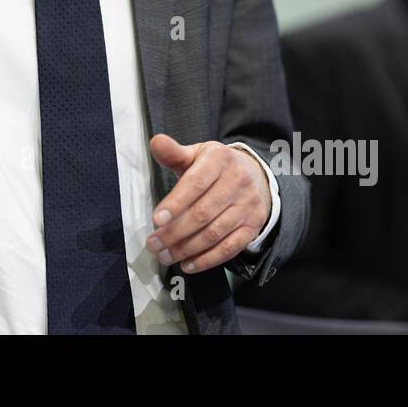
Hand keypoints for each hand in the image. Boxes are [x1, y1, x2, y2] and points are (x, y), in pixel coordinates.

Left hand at [146, 134, 270, 273]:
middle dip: (174, 232)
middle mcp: (238, 181)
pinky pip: (230, 247)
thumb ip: (174, 153)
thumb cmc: (215, 167)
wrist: (254, 175)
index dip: (175, 203)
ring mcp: (248, 205)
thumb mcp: (196, 154)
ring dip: (186, 248)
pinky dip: (207, 260)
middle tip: (153, 244)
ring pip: (214, 233)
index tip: (156, 219)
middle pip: (203, 213)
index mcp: (219, 159)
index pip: (195, 183)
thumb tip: (156, 142)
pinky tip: (188, 264)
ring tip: (165, 255)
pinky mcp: (253, 226)